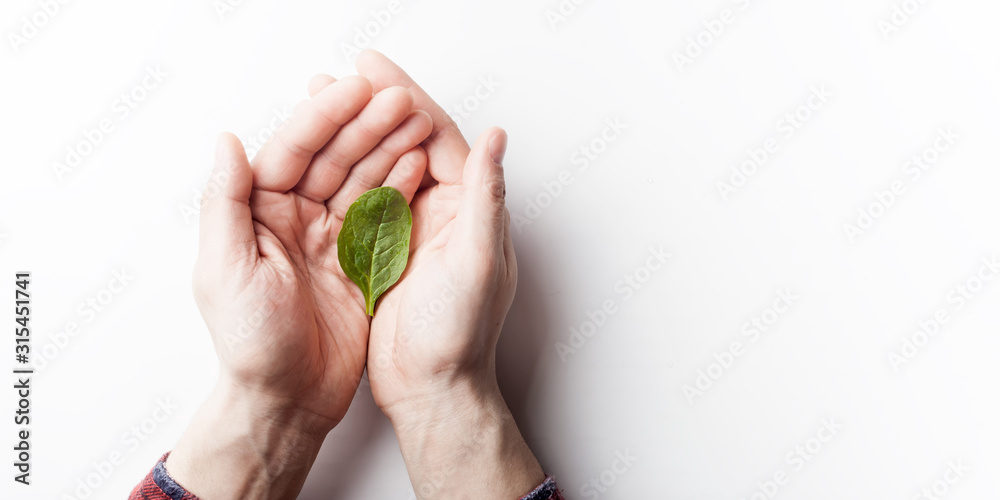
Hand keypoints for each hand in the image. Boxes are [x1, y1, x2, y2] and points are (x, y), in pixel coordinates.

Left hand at [167, 74, 432, 498]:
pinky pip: (382, 215)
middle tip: (400, 99)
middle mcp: (295, 218)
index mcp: (259, 214)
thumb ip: (225, 204)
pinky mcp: (361, 262)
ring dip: (388, 147)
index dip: (325, 116)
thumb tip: (228, 141)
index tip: (357, 89)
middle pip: (333, 157)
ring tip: (417, 120)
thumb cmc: (250, 345)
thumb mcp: (224, 271)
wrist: (289, 401)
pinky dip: (400, 187)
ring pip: (361, 179)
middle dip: (366, 124)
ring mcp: (331, 239)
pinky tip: (419, 163)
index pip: (293, 149)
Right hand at [354, 51, 545, 499]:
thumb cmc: (460, 334)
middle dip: (372, 104)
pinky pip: (363, 198)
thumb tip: (498, 137)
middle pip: (405, 140)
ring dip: (352, 132)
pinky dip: (342, 171)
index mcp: (470, 206)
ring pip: (380, 164)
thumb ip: (486, 198)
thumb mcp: (478, 263)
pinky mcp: (386, 250)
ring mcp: (413, 228)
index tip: (371, 64)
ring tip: (318, 101)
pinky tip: (317, 157)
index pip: (438, 134)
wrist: (432, 388)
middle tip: (338, 73)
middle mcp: (444, 210)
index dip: (405, 95)